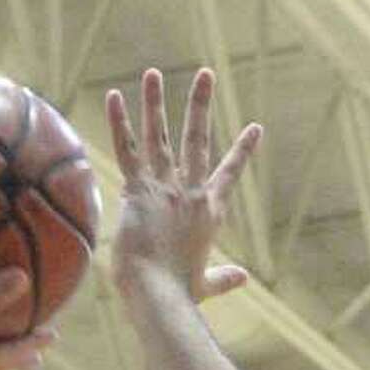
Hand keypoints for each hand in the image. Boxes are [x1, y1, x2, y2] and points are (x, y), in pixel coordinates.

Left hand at [105, 66, 260, 310]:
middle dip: (200, 105)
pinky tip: (114, 96)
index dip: (242, 151)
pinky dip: (120, 123)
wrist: (160, 297)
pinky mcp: (138, 191)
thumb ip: (223, 279)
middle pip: (197, 140)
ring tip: (153, 73)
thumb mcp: (205, 286)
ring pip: (159, 136)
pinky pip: (127, 150)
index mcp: (208, 213)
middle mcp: (189, 193)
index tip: (255, 128)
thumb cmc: (179, 296)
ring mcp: (164, 188)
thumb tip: (243, 279)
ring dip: (155, 102)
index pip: (229, 174)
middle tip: (206, 74)